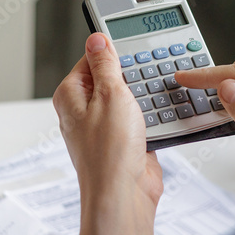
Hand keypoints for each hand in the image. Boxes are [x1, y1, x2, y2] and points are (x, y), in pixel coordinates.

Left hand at [53, 33, 162, 234]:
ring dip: (146, 96)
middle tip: (149, 70)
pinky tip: (163, 114)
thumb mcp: (110, 94)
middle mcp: (83, 111)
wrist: (125, 195)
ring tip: (156, 95)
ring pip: (129, 98)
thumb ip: (105, 64)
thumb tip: (97, 39)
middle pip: (112, 77)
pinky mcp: (124, 141)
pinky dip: (153, 114)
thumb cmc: (109, 152)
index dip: (114, 52)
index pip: (91, 59)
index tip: (133, 46)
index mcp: (71, 95)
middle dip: (133, 74)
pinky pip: (141, 118)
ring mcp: (104, 127)